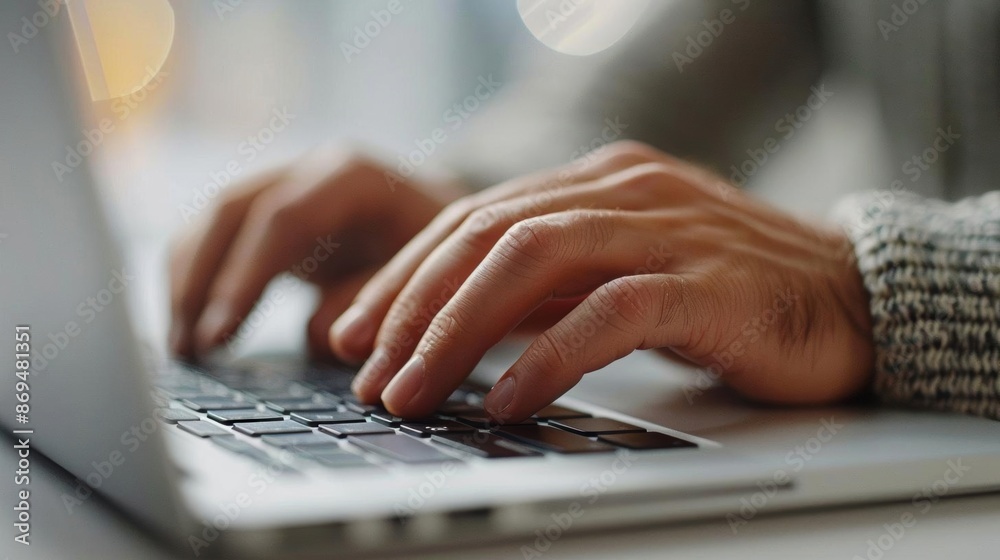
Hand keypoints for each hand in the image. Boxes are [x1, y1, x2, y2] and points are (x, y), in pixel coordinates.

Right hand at [169, 147, 462, 357]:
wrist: (455, 228)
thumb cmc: (449, 256)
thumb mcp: (433, 278)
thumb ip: (377, 302)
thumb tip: (317, 334)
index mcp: (354, 177)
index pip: (283, 219)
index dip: (245, 278)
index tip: (220, 335)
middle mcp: (312, 171)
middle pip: (233, 211)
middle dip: (202, 281)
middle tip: (189, 348)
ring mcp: (289, 185)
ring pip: (215, 221)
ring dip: (189, 282)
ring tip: (181, 349)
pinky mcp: (275, 215)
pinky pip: (220, 239)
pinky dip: (198, 281)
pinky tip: (191, 328)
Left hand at [331, 141, 874, 420]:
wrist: (850, 298)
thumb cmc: (726, 291)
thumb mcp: (618, 274)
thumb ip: (547, 287)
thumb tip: (454, 325)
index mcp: (594, 182)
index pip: (472, 219)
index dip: (402, 276)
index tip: (353, 330)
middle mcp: (623, 190)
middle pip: (487, 235)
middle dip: (413, 307)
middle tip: (368, 372)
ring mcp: (667, 230)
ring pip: (534, 260)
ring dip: (458, 330)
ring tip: (413, 389)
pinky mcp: (709, 282)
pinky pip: (611, 312)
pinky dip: (550, 354)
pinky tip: (509, 397)